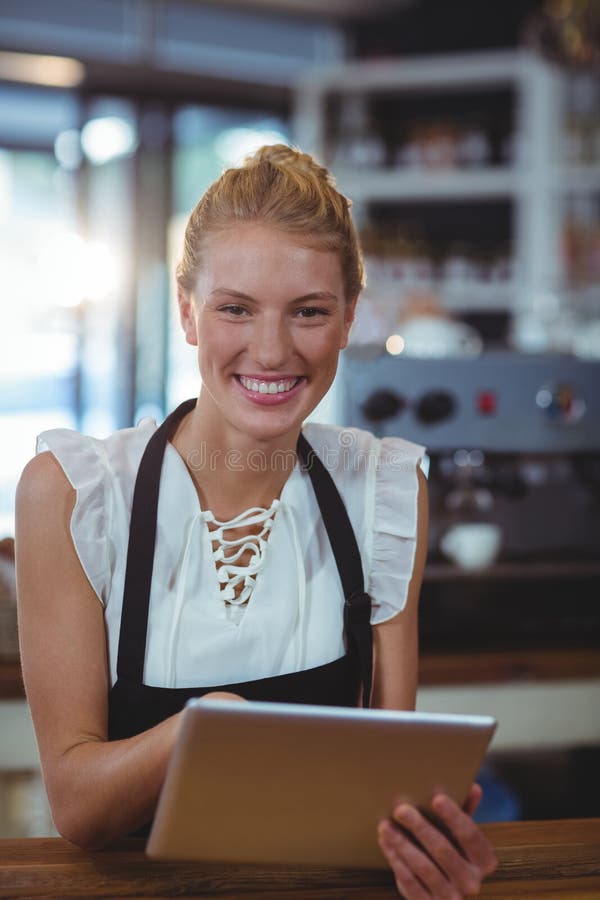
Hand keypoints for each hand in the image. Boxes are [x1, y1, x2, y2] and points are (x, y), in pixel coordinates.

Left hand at [377, 784, 497, 898]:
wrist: (445, 895)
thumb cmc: (451, 853)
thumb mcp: (460, 836)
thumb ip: (465, 812)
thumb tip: (474, 787)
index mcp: (485, 861)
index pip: (471, 835)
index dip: (455, 816)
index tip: (437, 798)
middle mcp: (472, 882)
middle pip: (444, 850)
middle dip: (420, 828)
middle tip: (401, 809)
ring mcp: (452, 898)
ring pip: (424, 868)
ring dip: (403, 844)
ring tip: (385, 825)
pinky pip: (410, 883)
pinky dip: (396, 862)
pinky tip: (385, 844)